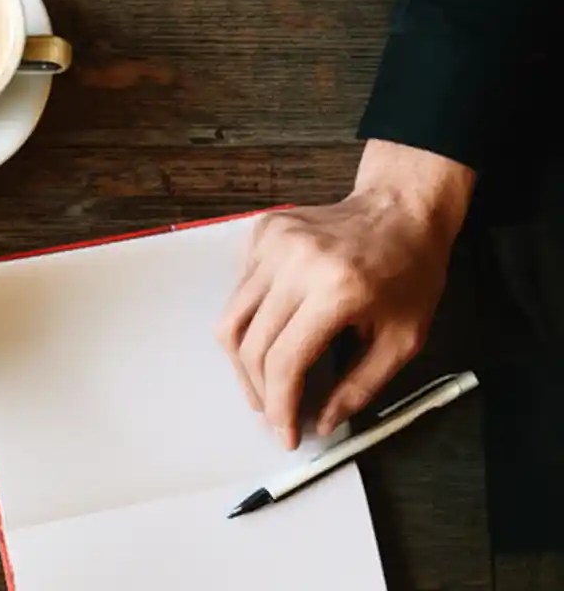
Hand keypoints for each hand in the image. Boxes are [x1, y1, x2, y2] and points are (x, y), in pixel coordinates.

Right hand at [216, 140, 474, 449]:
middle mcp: (298, 262)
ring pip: (232, 319)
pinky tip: (271, 332)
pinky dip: (249, 322)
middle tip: (273, 414)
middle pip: (251, 346)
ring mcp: (274, 243)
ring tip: (263, 384)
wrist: (402, 208)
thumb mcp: (403, 340)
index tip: (285, 433)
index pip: (286, 361)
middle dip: (259, 392)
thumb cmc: (410, 272)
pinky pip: (238, 291)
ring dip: (243, 362)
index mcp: (339, 289)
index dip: (280, 406)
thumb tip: (323, 423)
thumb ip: (361, 386)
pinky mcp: (262, 234)